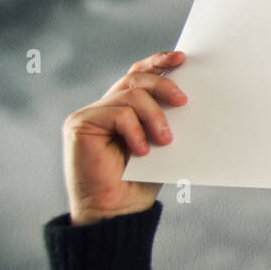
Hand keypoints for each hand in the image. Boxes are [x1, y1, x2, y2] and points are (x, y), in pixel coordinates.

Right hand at [63, 50, 187, 224]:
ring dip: (154, 115)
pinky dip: (136, 130)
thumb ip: (167, 120)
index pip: (138, 75)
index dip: (158, 62)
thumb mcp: (161, 144)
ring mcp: (90, 115)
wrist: (117, 211)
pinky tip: (142, 151)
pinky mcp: (80, 125)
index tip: (181, 58)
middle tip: (183, 101)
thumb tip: (190, 97)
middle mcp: (105, 107)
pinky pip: (118, 114)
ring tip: (165, 139)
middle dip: (164, 85)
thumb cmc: (141, 181)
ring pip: (130, 95)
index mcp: (124, 109)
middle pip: (136, 79)